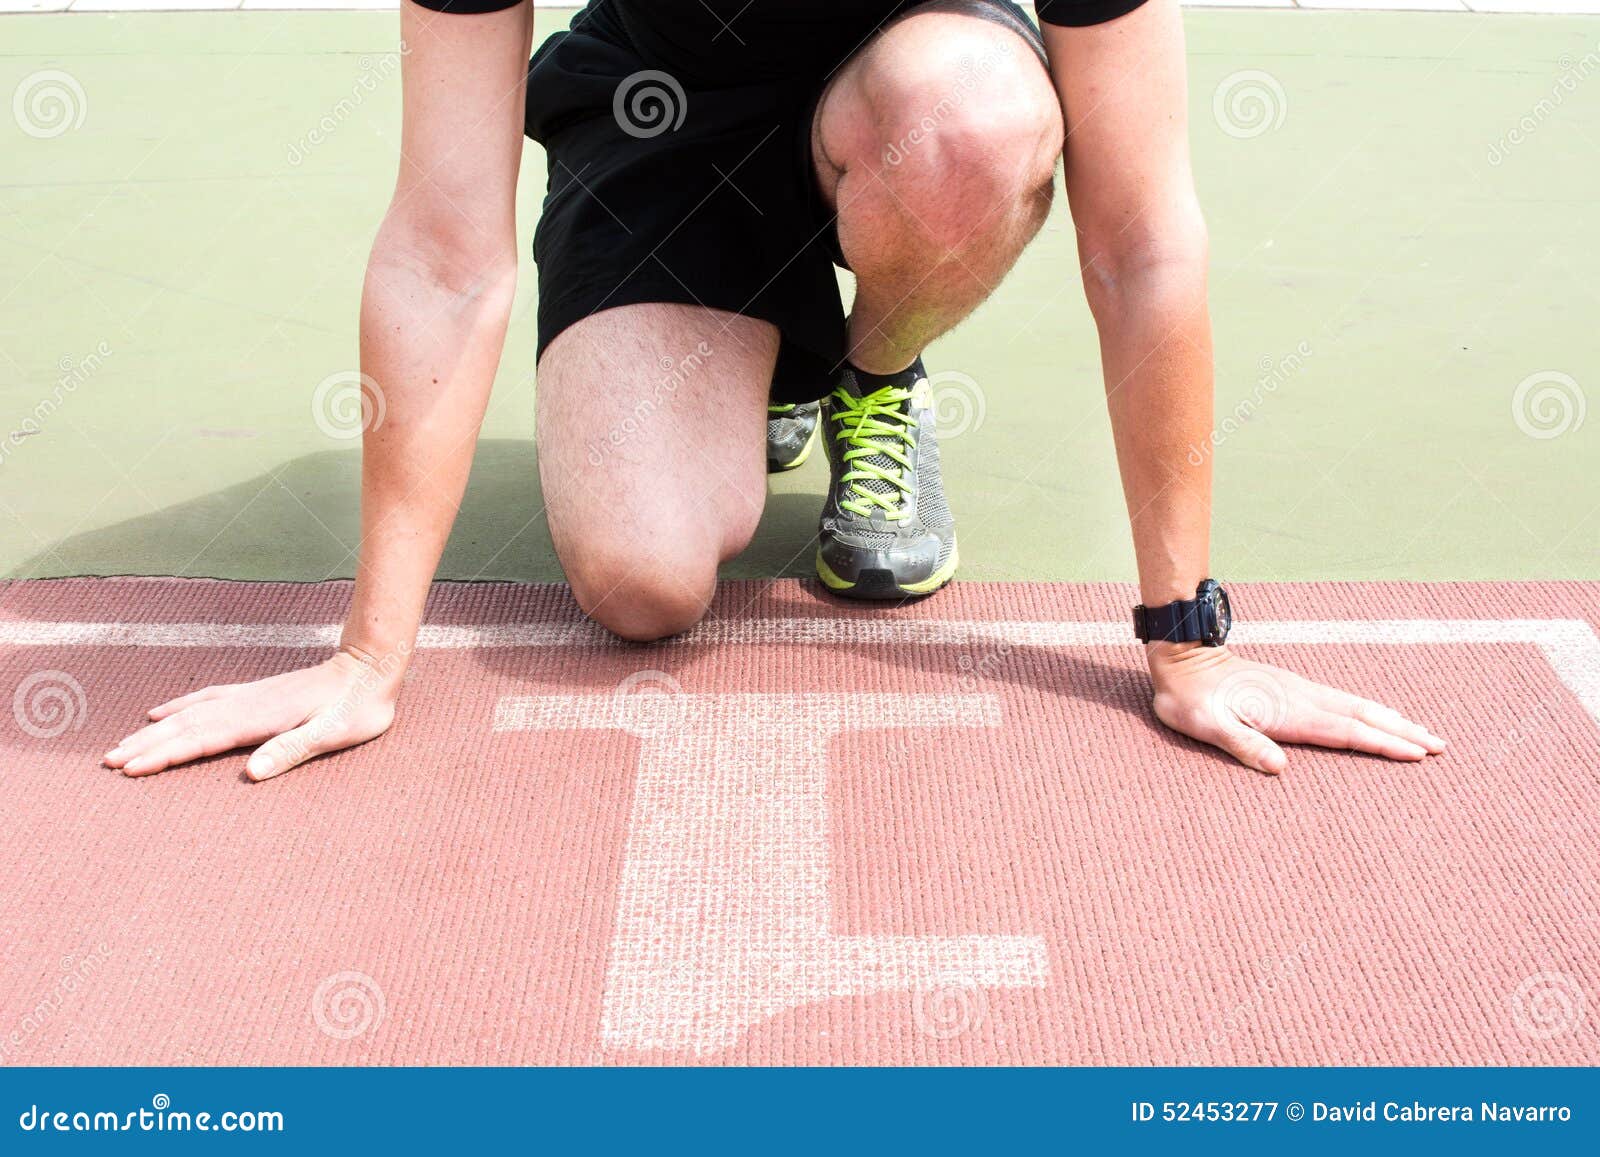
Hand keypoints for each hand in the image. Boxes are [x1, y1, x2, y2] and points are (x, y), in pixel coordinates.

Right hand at [103, 648, 401, 780]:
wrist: (371, 668)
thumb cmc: (358, 708)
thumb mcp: (333, 735)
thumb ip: (291, 751)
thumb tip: (251, 773)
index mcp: (261, 719)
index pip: (202, 741)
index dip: (165, 756)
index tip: (131, 769)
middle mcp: (247, 704)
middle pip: (186, 727)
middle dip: (146, 745)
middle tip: (109, 763)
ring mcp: (249, 696)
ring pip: (190, 713)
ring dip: (155, 730)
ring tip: (122, 744)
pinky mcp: (256, 693)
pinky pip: (206, 699)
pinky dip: (179, 707)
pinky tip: (162, 712)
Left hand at [1147, 642, 1445, 774]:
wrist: (1181, 658)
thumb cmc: (1190, 699)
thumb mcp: (1207, 727)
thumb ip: (1242, 745)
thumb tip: (1280, 768)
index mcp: (1288, 713)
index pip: (1346, 732)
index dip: (1383, 744)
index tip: (1418, 754)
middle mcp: (1301, 698)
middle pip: (1363, 716)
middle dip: (1402, 732)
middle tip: (1440, 745)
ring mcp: (1298, 690)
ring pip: (1355, 706)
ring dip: (1390, 719)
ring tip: (1421, 731)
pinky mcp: (1290, 686)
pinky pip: (1340, 700)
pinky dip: (1367, 710)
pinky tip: (1374, 715)